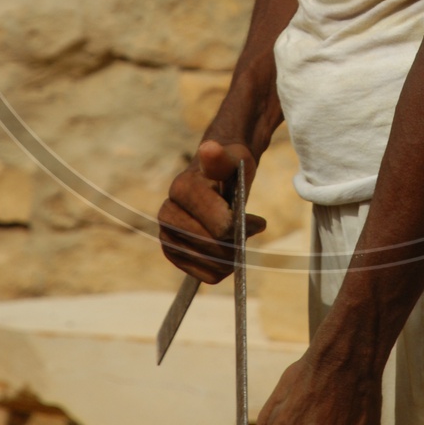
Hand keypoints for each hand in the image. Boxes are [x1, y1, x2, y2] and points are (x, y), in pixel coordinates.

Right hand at [158, 140, 265, 282]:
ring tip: (235, 239)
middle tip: (246, 230)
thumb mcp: (235, 159)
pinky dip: (221, 269)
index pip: (222, 227)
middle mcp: (167, 213)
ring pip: (211, 266)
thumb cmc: (231, 169)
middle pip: (215, 249)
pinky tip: (225, 251)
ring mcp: (167, 235)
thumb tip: (209, 148)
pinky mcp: (172, 253)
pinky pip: (205, 276)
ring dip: (231, 257)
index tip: (256, 220)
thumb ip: (223, 159)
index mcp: (181, 189)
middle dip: (237, 243)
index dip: (245, 226)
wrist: (217, 180)